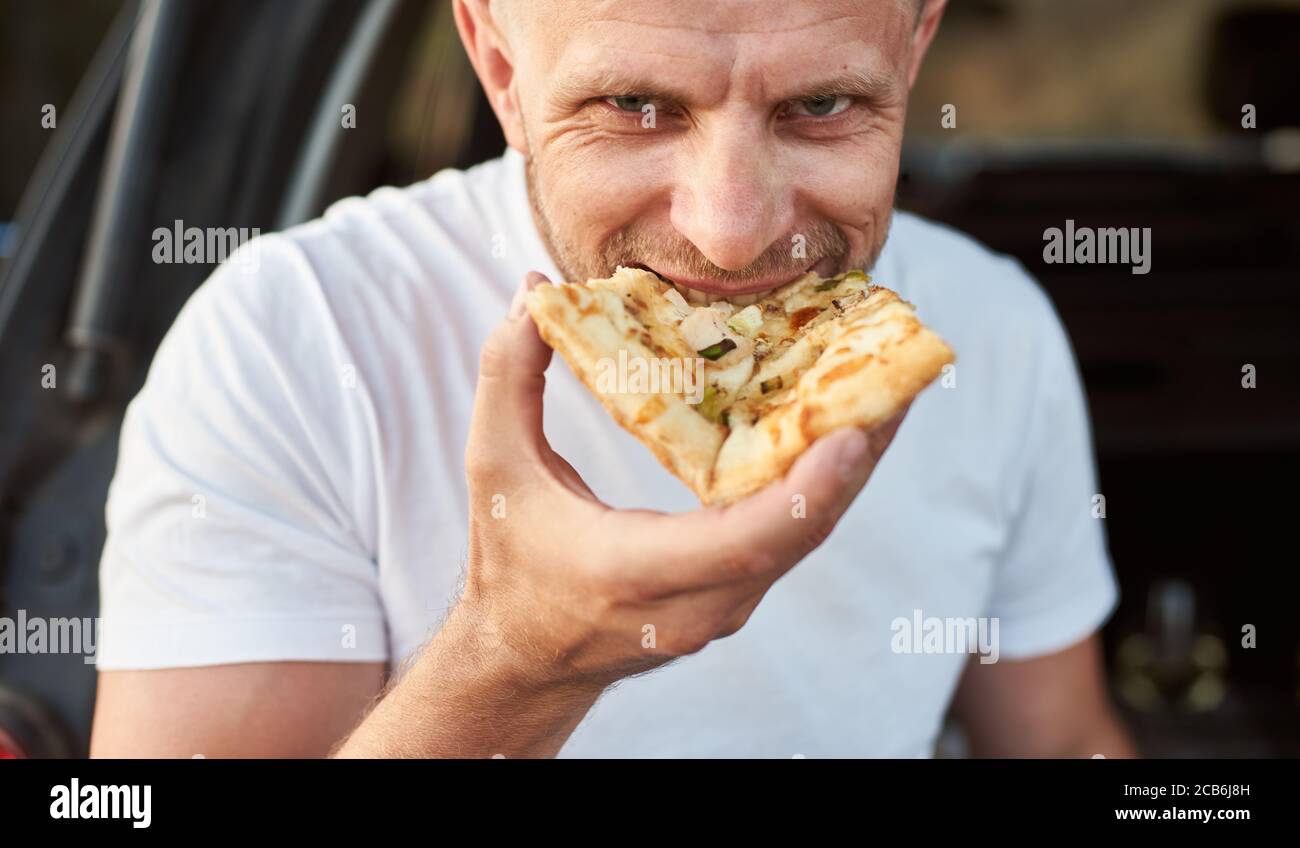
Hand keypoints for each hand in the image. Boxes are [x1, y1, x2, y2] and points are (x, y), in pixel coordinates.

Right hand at [460, 271, 906, 692]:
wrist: (524, 659)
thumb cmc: (508, 561)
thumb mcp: (494, 466)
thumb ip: (508, 377)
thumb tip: (533, 290)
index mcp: (632, 573)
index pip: (741, 545)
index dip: (806, 493)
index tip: (851, 433)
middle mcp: (693, 604)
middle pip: (799, 536)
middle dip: (855, 457)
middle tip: (897, 377)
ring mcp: (722, 608)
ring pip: (806, 538)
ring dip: (850, 467)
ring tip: (886, 388)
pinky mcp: (735, 597)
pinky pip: (792, 538)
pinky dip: (821, 483)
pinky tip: (841, 424)